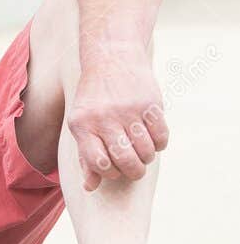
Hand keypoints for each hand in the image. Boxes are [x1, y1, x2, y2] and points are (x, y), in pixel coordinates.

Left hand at [68, 47, 168, 190]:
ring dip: (148, 157)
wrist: (111, 56)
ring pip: (146, 151)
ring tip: (143, 151)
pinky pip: (162, 137)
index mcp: (82, 125)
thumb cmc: (93, 98)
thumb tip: (89, 188)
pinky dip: (160, 144)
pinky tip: (153, 138)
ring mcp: (129, 110)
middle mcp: (105, 118)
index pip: (100, 164)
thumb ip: (85, 155)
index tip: (114, 169)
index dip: (110, 173)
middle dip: (134, 171)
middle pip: (126, 160)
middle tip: (135, 168)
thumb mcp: (80, 122)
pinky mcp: (150, 103)